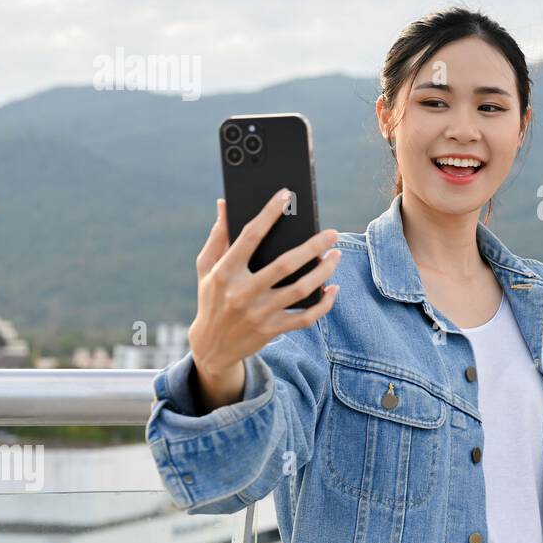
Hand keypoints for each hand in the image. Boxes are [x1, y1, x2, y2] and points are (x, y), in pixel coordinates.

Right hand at [188, 190, 340, 388]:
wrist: (211, 347)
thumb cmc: (211, 298)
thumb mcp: (206, 267)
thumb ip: (218, 236)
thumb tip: (225, 204)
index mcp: (225, 272)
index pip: (250, 236)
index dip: (268, 214)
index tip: (285, 196)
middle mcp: (242, 292)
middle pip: (284, 265)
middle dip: (312, 246)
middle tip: (332, 233)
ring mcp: (259, 313)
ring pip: (300, 290)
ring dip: (324, 272)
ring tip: (337, 255)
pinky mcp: (272, 329)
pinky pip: (305, 317)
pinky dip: (324, 303)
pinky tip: (334, 288)